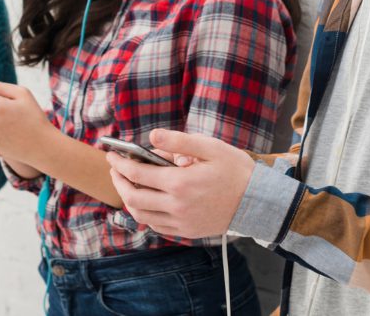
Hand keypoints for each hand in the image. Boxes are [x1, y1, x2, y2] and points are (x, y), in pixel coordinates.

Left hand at [106, 129, 255, 237]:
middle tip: (115, 169)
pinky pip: (157, 226)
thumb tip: (152, 137)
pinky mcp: (187, 231)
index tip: (111, 155)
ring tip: (127, 184)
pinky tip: (146, 202)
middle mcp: (176, 205)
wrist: (258, 201)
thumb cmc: (235, 169)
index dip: (120, 164)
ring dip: (129, 199)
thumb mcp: (209, 147)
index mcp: (180, 182)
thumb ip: (178, 142)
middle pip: (133, 197)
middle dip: (118, 182)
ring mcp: (181, 222)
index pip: (137, 174)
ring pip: (141, 215)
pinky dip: (145, 214)